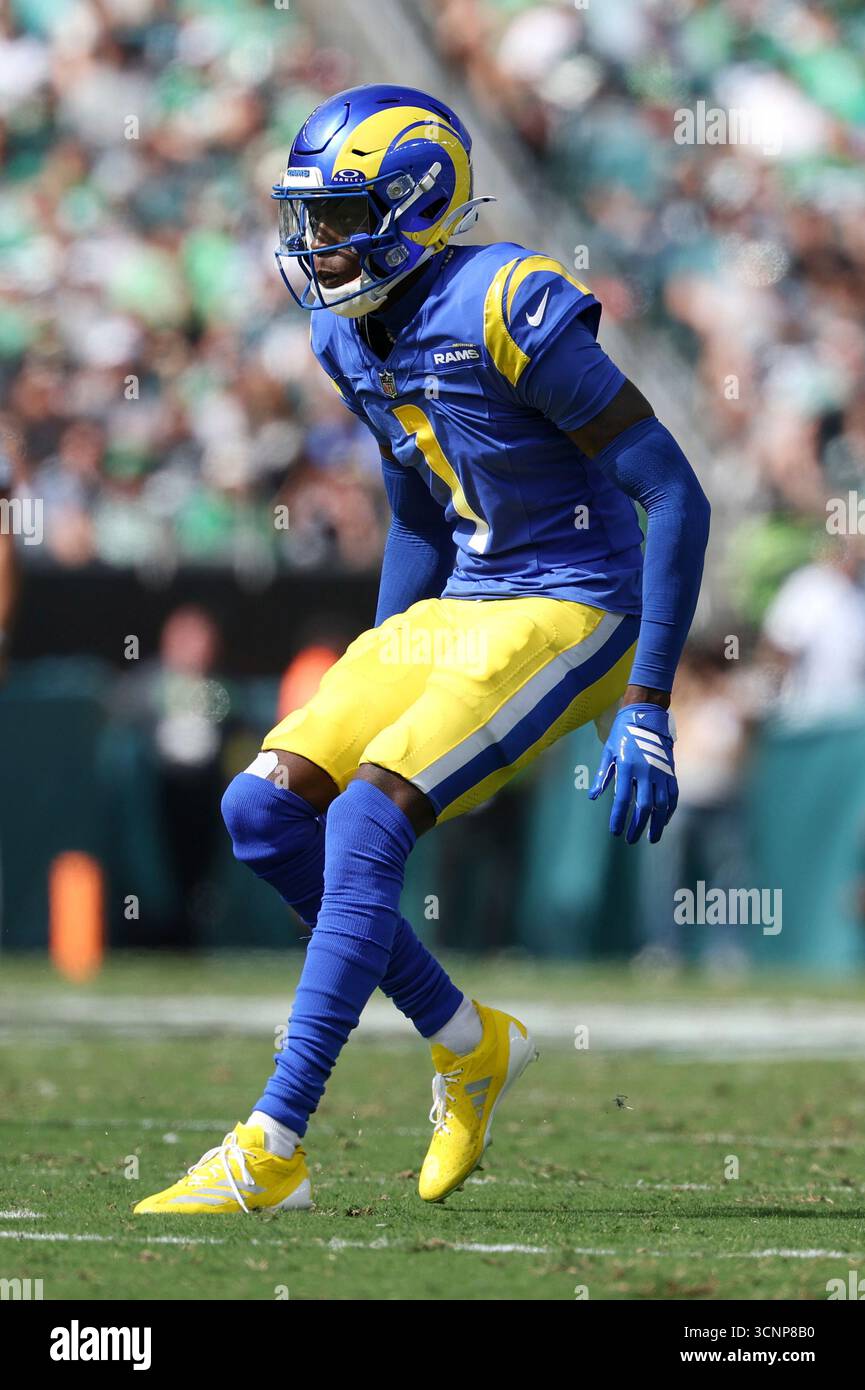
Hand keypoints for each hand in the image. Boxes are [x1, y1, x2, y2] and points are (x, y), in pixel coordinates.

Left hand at [589, 703, 677, 843]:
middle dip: (637, 826)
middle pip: (643, 806)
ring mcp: (660, 772)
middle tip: (631, 840)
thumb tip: (592, 796)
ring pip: (661, 804)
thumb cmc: (623, 734)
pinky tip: (664, 821)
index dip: (618, 817)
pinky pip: (672, 795)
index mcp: (627, 766)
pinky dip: (669, 810)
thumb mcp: (608, 752)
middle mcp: (645, 771)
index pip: (622, 799)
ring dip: (656, 824)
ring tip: (652, 838)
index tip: (615, 831)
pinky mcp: (670, 771)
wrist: (647, 716)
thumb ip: (602, 775)